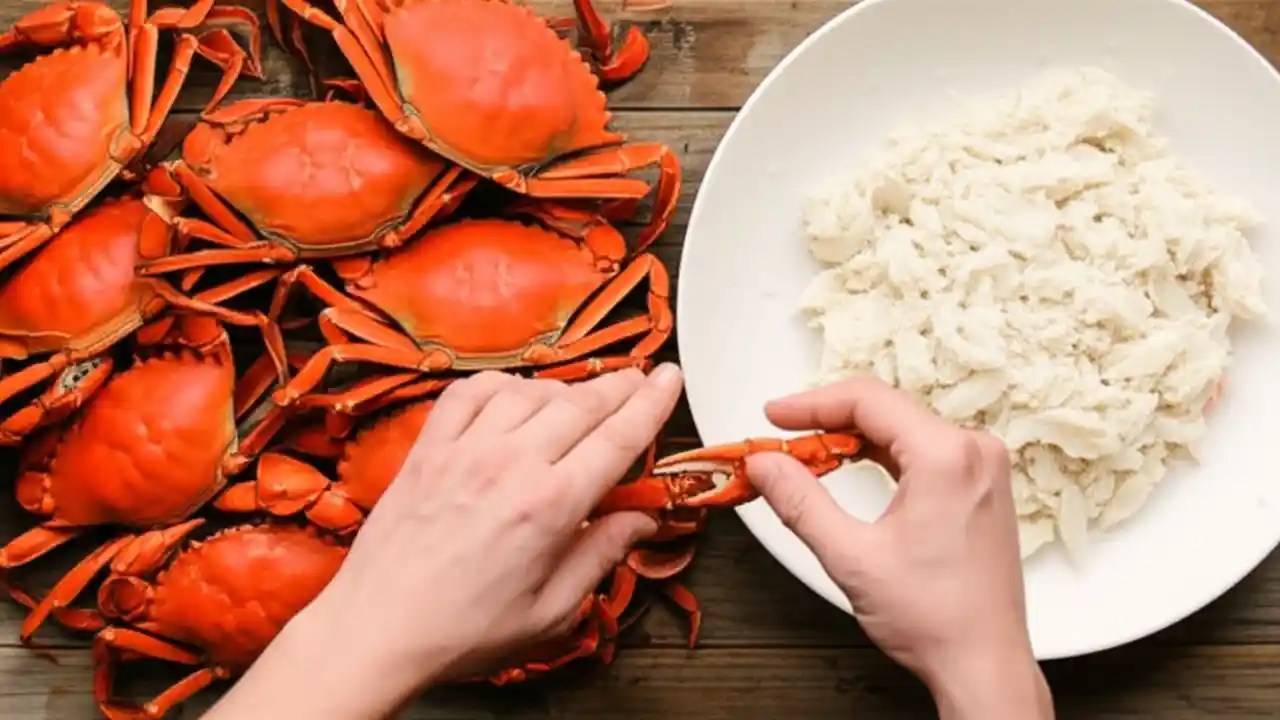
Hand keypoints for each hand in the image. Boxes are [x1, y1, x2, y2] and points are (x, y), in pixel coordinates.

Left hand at [204, 366, 683, 719]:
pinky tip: (515, 395)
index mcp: (550, 506)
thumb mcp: (551, 610)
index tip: (670, 380)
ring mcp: (465, 449)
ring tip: (583, 398)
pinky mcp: (428, 448)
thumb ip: (602, 555)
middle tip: (640, 380)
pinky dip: (501, 384)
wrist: (377, 629)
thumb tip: (642, 520)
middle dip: (620, 386)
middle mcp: (509, 465)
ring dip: (565, 388)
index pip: (618, 436)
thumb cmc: (461, 630)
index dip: (652, 402)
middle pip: (582, 404)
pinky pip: (470, 393)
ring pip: (531, 391)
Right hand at [745, 377, 1052, 719]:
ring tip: (807, 458)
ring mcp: (984, 468)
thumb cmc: (933, 618)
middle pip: (886, 410)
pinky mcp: (982, 486)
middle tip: (781, 442)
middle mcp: (975, 451)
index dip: (811, 404)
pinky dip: (881, 455)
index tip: (773, 416)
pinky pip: (923, 451)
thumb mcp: (851, 557)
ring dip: (853, 438)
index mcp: (947, 457)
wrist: (983, 663)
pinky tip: (850, 466)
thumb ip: (801, 502)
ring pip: (903, 429)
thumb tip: (764, 464)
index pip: (868, 400)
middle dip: (827, 422)